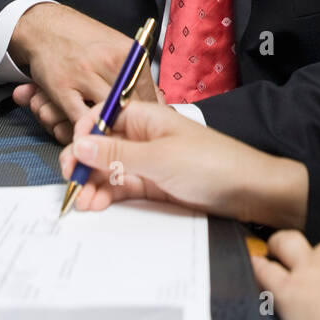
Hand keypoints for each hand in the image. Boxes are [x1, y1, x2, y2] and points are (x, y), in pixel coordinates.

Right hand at [9, 2, 161, 143]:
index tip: (145, 125)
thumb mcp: (116, 47)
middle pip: (131, 107)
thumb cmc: (82, 38)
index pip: (149, 94)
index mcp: (126, 53)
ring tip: (110, 135)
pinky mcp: (62, 89)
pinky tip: (89, 130)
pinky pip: (81, 119)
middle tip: (129, 135)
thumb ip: (136, 72)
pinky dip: (87, 129)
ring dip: (110, 128)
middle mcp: (108, 62)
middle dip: (131, 125)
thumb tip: (157, 99)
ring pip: (108, 115)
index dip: (148, 115)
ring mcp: (84, 76)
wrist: (45, 27)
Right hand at [58, 98, 308, 227]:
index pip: (104, 115)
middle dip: (83, 161)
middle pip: (101, 144)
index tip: (73, 152)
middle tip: (72, 179)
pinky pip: (121, 187)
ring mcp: (147, 162)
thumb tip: (79, 143)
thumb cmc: (211, 164)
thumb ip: (117, 153)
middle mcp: (143, 136)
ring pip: (108, 169)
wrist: (248, 192)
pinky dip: (106, 195)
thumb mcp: (159, 158)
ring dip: (93, 182)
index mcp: (146, 117)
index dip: (84, 131)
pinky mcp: (152, 185)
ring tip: (83, 201)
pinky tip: (95, 204)